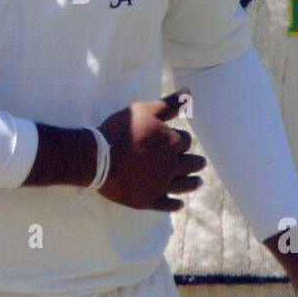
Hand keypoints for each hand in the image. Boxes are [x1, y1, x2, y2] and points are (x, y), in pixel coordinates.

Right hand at [96, 91, 205, 211]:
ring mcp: (161, 185)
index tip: (178, 140)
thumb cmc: (120, 131)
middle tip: (200, 163)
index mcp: (173, 143)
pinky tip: (179, 204)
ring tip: (199, 182)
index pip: (186, 141)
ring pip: (185, 186)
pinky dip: (175, 204)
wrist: (97, 158)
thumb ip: (169, 104)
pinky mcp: (149, 200)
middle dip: (196, 162)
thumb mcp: (145, 110)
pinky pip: (167, 205)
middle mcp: (172, 166)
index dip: (181, 140)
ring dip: (193, 183)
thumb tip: (190, 92)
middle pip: (192, 164)